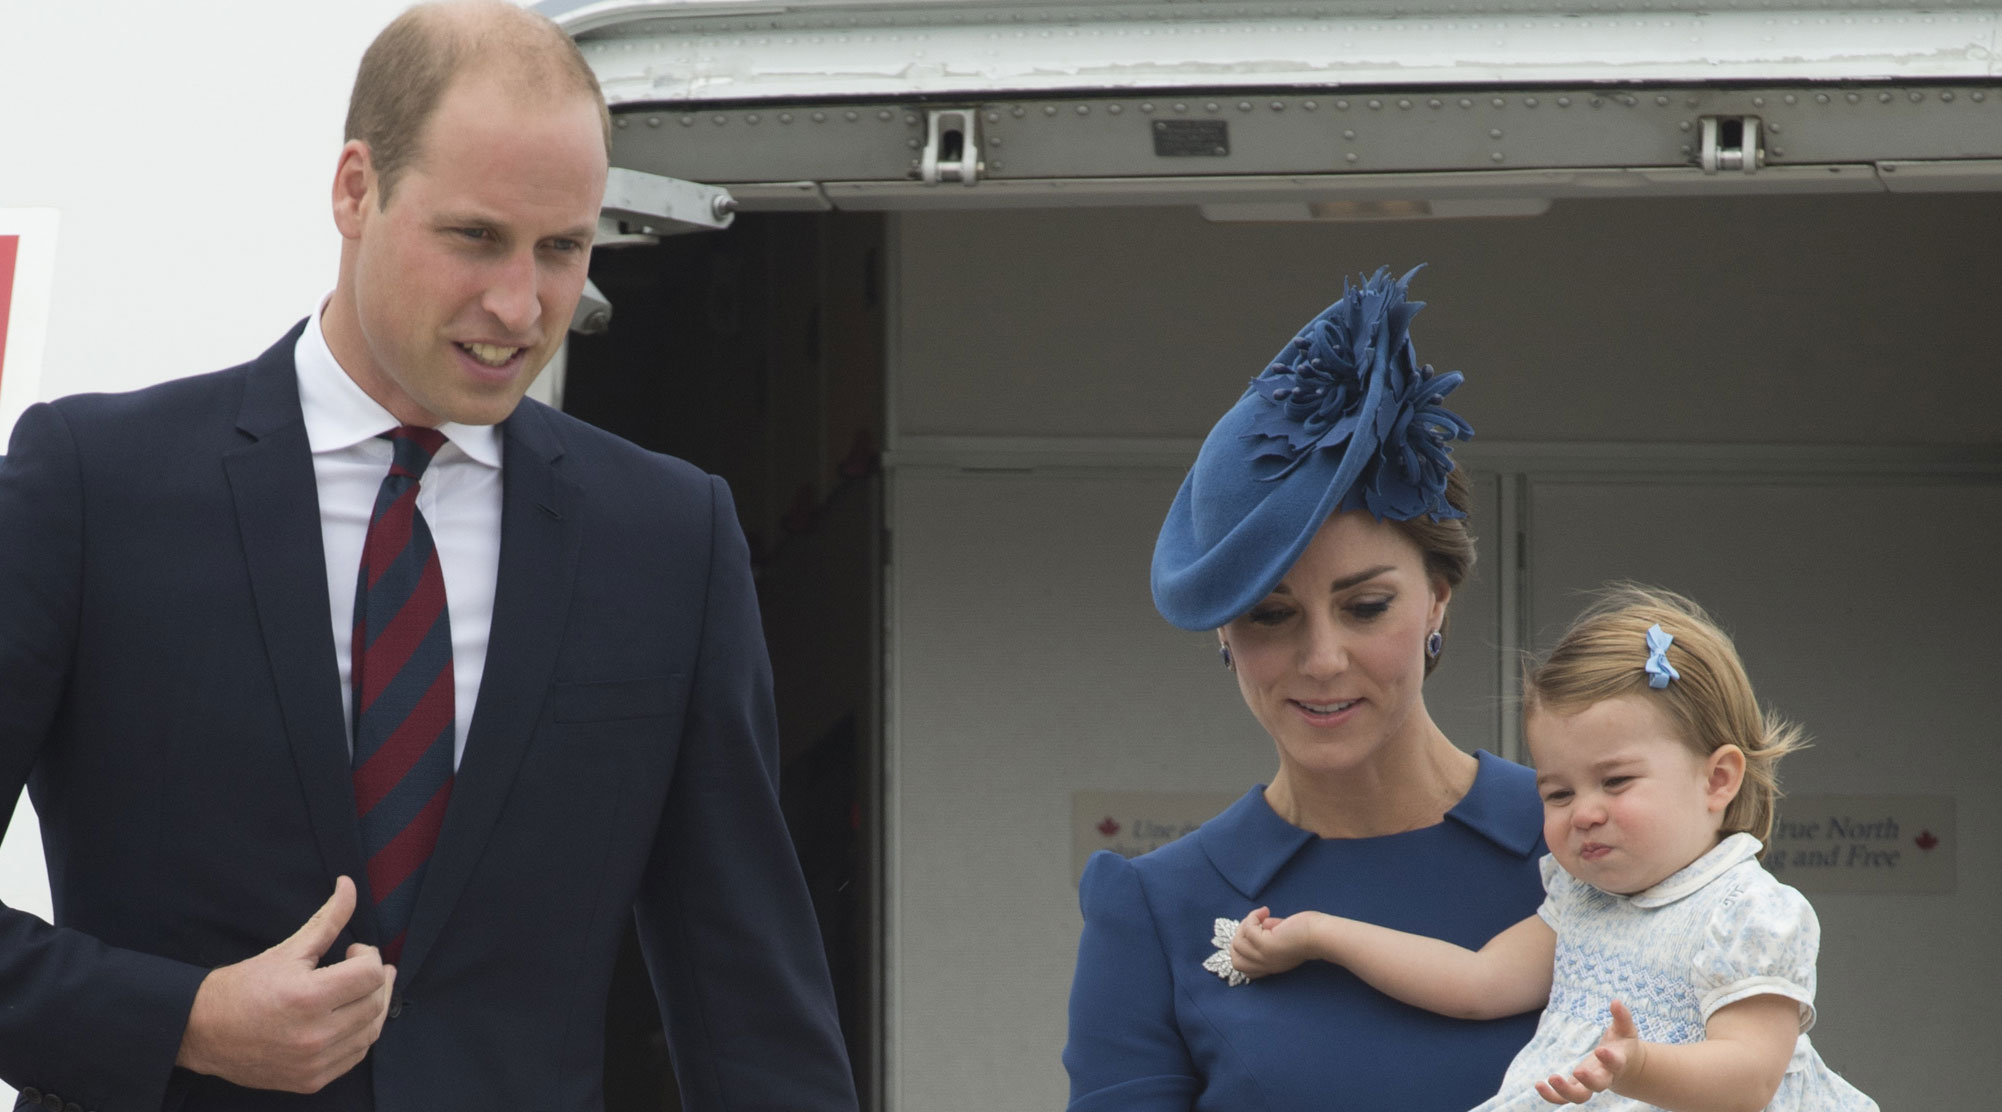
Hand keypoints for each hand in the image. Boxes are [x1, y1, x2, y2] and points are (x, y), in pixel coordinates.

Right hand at [175, 876, 396, 1092]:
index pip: (370, 975)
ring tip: (364, 990)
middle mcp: (314, 1035)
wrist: (202, 1031)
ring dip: (374, 1007)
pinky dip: (360, 1035)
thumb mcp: (287, 950)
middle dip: (376, 980)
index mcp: (307, 997)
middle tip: (363, 968)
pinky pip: (355, 1056)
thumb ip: (327, 920)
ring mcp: (314, 1062)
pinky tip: (351, 1018)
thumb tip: (349, 885)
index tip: (354, 952)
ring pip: (371, 1032)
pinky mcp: (311, 1080)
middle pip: (375, 1003)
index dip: (369, 957)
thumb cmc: (244, 987)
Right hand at [1228, 906, 1329, 978]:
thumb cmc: (1310, 933)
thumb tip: (1261, 922)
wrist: (1323, 936)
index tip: (1253, 932)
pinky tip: (1265, 911)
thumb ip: (1270, 932)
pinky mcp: (1266, 945)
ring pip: (1237, 944)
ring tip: (1260, 916)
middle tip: (1253, 924)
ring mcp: (1264, 957)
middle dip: (1238, 938)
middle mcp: (1265, 965)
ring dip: (1245, 925)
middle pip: (1235, 960)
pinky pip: (1247, 930)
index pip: (1243, 968)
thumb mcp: (1284, 937)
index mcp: (1270, 966)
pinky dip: (1252, 917)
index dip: (1241, 949)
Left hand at [1537, 999, 1645, 1103]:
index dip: (1610, 1059)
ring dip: (1564, 1091)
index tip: (1600, 1050)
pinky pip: (1564, 1097)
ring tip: (1550, 1079)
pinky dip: (1552, 1095)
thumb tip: (1615, 1001)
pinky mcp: (1578, 1086)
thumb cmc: (1623, 1045)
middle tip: (1577, 1070)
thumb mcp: (1625, 1030)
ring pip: (1580, 1096)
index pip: (1616, 1063)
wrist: (1625, 1067)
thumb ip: (1622, 1017)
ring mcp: (1590, 1084)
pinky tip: (1539, 1085)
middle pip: (1598, 1086)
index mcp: (1618, 1063)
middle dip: (1588, 1080)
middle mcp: (1605, 1077)